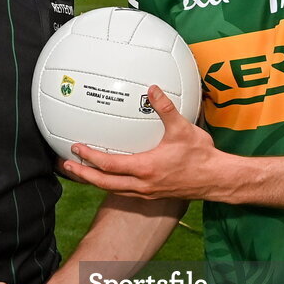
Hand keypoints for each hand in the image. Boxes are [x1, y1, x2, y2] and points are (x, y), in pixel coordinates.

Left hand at [61, 85, 219, 199]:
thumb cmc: (201, 156)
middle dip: (83, 175)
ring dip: (95, 181)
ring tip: (81, 172)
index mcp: (146, 168)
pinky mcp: (153, 194)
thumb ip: (165, 108)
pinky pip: (125, 191)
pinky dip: (111, 184)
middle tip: (66, 166)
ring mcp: (147, 192)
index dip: (89, 157)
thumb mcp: (183, 129)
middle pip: (104, 183)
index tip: (76, 148)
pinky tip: (109, 177)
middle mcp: (143, 184)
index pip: (109, 165)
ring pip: (113, 190)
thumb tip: (152, 89)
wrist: (216, 179)